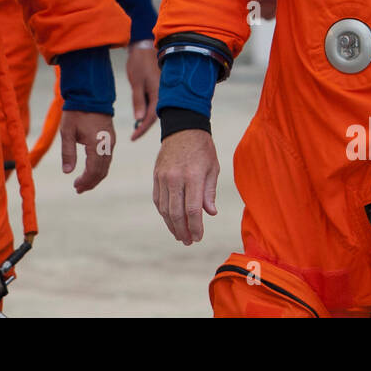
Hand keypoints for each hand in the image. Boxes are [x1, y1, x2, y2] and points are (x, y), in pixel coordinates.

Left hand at [59, 110, 114, 192]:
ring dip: (95, 177)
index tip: (76, 187)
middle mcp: (107, 145)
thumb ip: (68, 153)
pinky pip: (108, 158)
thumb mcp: (67, 132)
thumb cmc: (76, 112)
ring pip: (106, 166)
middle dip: (90, 182)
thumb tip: (67, 172)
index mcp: (96, 144)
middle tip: (78, 189)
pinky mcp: (111, 138)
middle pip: (102, 171)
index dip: (85, 181)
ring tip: (83, 183)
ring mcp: (111, 142)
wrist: (91, 95)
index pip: (93, 170)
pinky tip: (90, 170)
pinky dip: (100, 168)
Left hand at [126, 41, 159, 139]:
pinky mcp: (160, 86)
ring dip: (147, 117)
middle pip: (156, 116)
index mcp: (159, 94)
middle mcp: (164, 94)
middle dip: (145, 126)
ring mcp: (163, 90)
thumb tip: (139, 119)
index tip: (133, 137)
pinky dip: (149, 108)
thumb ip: (138, 101)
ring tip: (136, 125)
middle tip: (134, 134)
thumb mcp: (136, 82)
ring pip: (156, 109)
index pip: (151, 118)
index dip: (142, 129)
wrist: (144, 46)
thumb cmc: (139, 63)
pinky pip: (156, 101)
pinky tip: (142, 111)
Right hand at [153, 129, 218, 244]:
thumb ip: (210, 192)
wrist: (183, 128)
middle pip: (176, 213)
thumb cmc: (203, 149)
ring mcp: (163, 177)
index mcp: (193, 176)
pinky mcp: (156, 176)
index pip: (192, 210)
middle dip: (183, 231)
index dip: (195, 227)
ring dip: (172, 225)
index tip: (199, 237)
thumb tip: (210, 213)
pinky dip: (163, 213)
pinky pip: (158, 200)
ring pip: (165, 209)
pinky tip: (171, 220)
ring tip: (180, 235)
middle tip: (189, 241)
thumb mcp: (213, 168)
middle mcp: (175, 178)